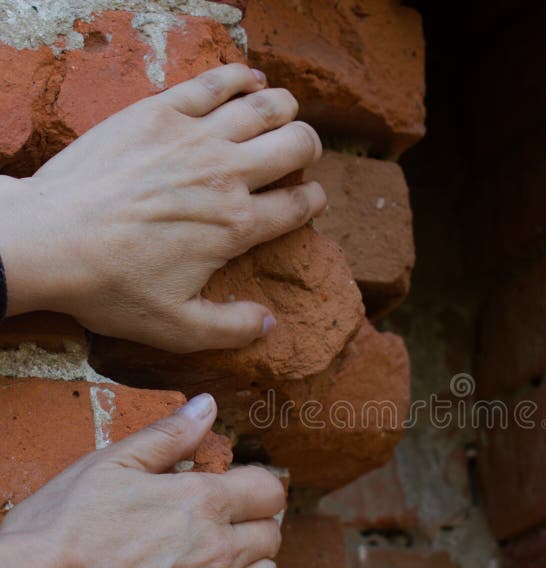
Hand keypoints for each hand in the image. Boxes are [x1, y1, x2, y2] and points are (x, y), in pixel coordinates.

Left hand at [0, 63, 326, 351]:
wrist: (48, 240)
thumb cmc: (110, 286)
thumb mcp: (178, 328)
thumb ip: (232, 328)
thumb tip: (269, 322)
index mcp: (236, 226)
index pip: (300, 204)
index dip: (314, 201)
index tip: (310, 201)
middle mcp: (226, 175)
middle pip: (296, 145)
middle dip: (309, 149)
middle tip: (299, 157)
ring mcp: (192, 138)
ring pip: (265, 107)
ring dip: (285, 109)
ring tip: (283, 115)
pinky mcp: (158, 112)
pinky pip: (214, 82)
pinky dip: (240, 78)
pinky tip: (249, 80)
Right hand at [0, 393, 283, 567]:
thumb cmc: (59, 534)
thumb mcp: (109, 465)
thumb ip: (167, 435)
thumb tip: (207, 406)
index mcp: (204, 502)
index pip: (269, 491)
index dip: (257, 490)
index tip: (238, 496)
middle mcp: (220, 551)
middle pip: (270, 534)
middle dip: (251, 527)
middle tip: (220, 533)